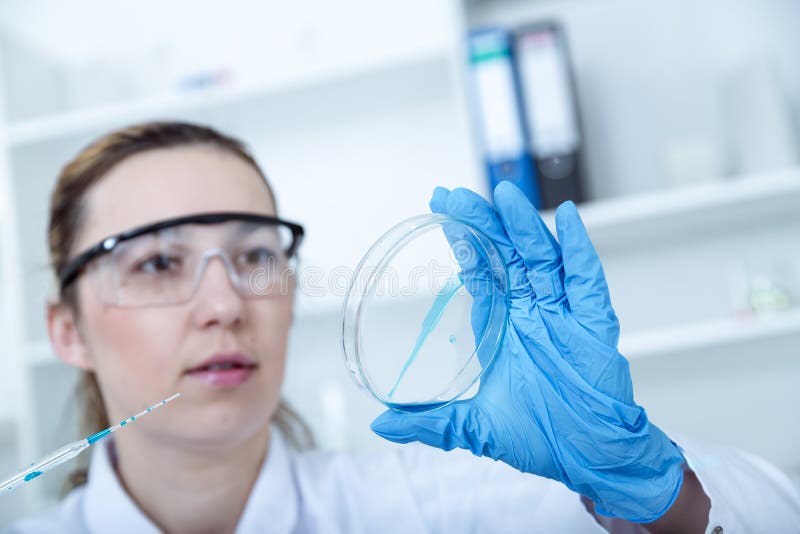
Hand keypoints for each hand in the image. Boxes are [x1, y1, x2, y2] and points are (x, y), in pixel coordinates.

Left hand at [371, 182, 685, 522]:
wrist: (593, 459)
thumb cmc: (544, 436)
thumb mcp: (477, 427)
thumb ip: (431, 423)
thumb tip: (380, 424)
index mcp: (507, 326)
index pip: (481, 271)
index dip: (463, 240)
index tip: (440, 209)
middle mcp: (534, 312)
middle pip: (507, 254)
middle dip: (482, 223)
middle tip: (453, 196)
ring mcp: (565, 315)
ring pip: (543, 258)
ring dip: (523, 226)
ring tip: (502, 195)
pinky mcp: (595, 326)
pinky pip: (587, 280)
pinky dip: (578, 250)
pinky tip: (566, 219)